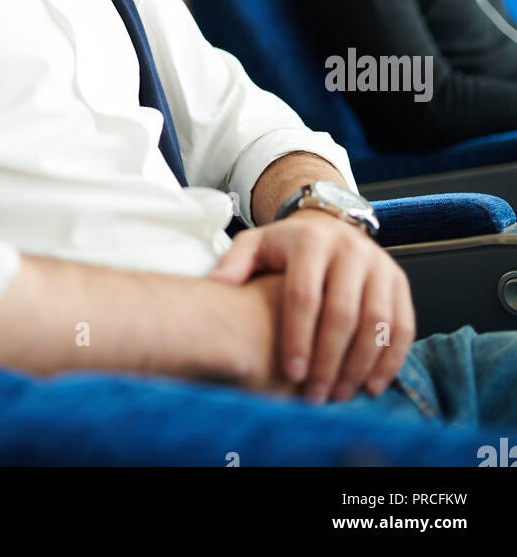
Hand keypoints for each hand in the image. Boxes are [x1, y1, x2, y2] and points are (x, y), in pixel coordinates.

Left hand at [208, 211, 414, 403]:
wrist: (328, 224)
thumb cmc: (286, 247)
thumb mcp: (256, 245)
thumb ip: (235, 264)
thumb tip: (217, 285)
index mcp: (310, 240)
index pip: (304, 294)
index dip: (298, 337)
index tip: (292, 373)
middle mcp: (349, 249)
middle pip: (343, 312)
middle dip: (329, 360)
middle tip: (315, 395)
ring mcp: (379, 264)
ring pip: (377, 322)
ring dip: (360, 365)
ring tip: (339, 395)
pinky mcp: (399, 280)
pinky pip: (403, 325)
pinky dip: (391, 359)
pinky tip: (371, 386)